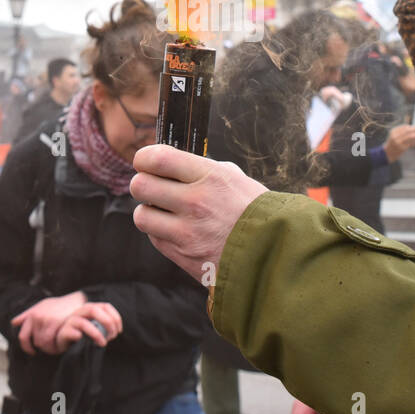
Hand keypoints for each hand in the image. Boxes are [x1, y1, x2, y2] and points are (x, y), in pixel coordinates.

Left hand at [10, 291, 86, 354]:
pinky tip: (61, 346)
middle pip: (35, 342)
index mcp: (32, 314)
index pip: (23, 336)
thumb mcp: (42, 306)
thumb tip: (14, 323)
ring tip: (57, 347)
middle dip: (43, 348)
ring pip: (42, 343)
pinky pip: (50, 341)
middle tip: (51, 348)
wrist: (76, 301)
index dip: (26, 347)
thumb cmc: (59, 305)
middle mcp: (36, 317)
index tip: (33, 351)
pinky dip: (55, 346)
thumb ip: (27, 315)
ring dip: (50, 348)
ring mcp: (44, 319)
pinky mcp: (54, 322)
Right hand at [49, 302, 122, 353]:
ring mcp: (71, 321)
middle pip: (94, 310)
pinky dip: (80, 337)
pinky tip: (86, 343)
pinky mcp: (64, 332)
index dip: (115, 317)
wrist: (64, 342)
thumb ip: (104, 326)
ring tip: (103, 343)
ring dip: (96, 334)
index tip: (119, 331)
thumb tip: (116, 331)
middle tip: (112, 336)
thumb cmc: (84, 335)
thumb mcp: (96, 328)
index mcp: (90, 308)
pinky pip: (73, 333)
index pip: (105, 306)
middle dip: (107, 322)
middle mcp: (80, 312)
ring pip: (83, 323)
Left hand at [130, 145, 267, 281]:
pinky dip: (160, 233)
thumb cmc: (256, 213)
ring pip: (141, 215)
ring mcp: (187, 232)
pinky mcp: (183, 255)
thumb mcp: (235, 179)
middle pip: (140, 186)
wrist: (273, 253)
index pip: (158, 159)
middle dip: (143, 184)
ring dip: (149, 212)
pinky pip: (154, 238)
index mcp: (210, 177)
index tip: (145, 161)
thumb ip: (203, 170)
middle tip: (153, 187)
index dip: (144, 158)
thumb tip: (175, 164)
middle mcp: (195, 203)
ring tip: (164, 212)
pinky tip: (177, 230)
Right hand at [384, 123, 414, 162]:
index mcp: (393, 132)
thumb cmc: (393, 142)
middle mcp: (395, 137)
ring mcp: (399, 143)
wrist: (387, 153)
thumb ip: (402, 130)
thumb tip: (413, 127)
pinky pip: (411, 143)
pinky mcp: (402, 149)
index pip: (405, 127)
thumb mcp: (394, 134)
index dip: (413, 126)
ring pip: (411, 137)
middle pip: (408, 131)